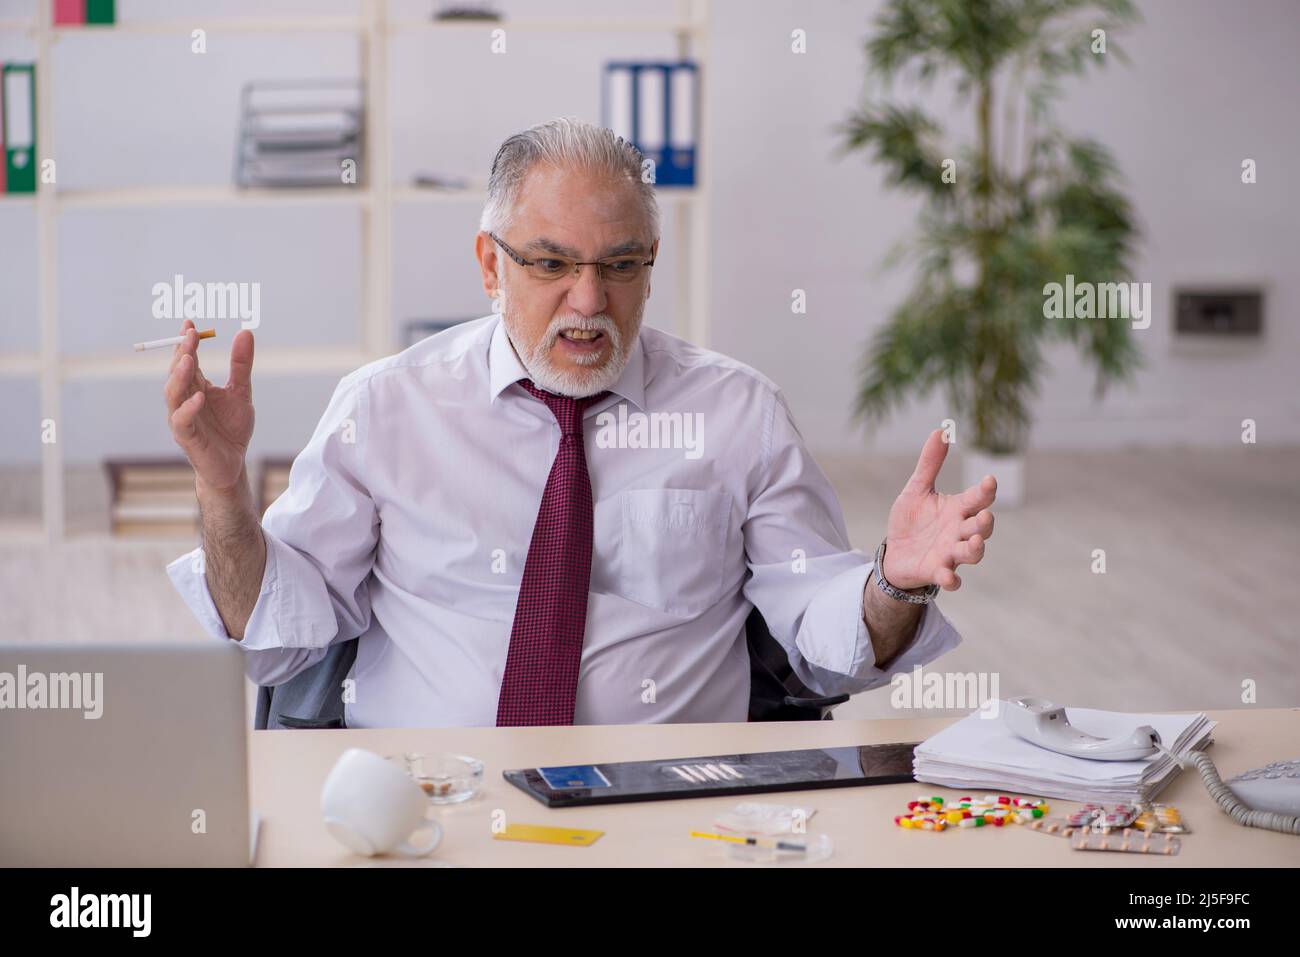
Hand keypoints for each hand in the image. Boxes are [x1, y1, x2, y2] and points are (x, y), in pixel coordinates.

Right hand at [164, 319, 255, 493]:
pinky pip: (181, 421)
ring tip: (189, 359)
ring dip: (179, 376)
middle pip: (177, 372)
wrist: (233, 464)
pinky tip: (199, 397)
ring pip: (172, 394)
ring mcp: (183, 418)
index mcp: (195, 387)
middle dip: (182, 353)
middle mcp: (184, 399)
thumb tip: (245, 331)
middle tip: (189, 335)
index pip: (187, 359)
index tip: (190, 323)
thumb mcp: (242, 392)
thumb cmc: (232, 429)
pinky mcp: (187, 438)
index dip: (186, 342)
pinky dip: (188, 408)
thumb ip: (241, 365)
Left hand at [881, 429, 996, 590]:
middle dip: (985, 523)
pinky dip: (951, 580)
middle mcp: (959, 532)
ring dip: (974, 549)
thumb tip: (941, 430)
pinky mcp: (936, 571)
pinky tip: (949, 578)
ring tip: (972, 543)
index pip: (978, 498)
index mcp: (957, 509)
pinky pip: (949, 578)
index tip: (989, 481)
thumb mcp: (916, 490)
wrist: (894, 554)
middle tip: (983, 516)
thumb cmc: (911, 522)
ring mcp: (950, 553)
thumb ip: (930, 464)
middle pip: (981, 527)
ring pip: (972, 553)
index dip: (985, 490)